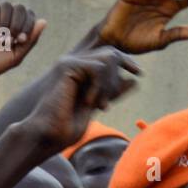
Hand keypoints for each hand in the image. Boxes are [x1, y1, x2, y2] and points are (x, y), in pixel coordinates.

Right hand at [20, 47, 139, 153]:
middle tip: (108, 102)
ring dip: (109, 85)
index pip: (110, 55)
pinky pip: (99, 67)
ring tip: (100, 105)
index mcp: (80, 70)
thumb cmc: (67, 127)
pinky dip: (100, 87)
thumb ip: (113, 92)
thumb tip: (134, 80)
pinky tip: (91, 102)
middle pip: (111, 52)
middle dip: (119, 75)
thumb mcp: (98, 106)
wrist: (48, 135)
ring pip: (107, 59)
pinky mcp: (67, 66)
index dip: (127, 61)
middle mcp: (74, 62)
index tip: (139, 74)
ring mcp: (69, 62)